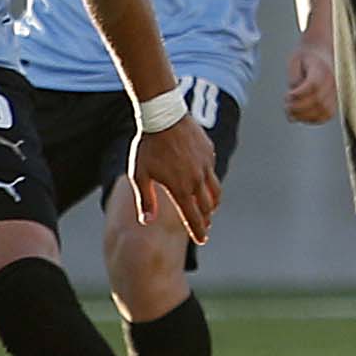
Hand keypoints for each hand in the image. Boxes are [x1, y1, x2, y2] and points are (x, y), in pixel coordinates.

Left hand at [132, 114, 221, 235]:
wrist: (163, 115)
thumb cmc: (147, 146)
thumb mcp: (140, 174)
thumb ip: (145, 200)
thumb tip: (146, 221)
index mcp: (180, 189)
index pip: (193, 217)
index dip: (198, 231)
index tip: (202, 240)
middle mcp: (197, 179)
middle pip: (207, 207)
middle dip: (206, 219)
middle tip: (204, 226)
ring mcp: (205, 165)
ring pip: (215, 190)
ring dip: (212, 203)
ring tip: (209, 207)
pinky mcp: (209, 152)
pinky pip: (212, 170)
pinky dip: (209, 180)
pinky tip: (202, 179)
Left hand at [282, 27, 337, 125]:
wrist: (322, 52)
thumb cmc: (306, 56)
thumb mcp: (295, 60)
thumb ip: (294, 78)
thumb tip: (293, 97)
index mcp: (322, 68)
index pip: (313, 85)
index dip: (299, 94)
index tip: (287, 94)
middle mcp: (332, 82)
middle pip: (318, 101)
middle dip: (299, 107)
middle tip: (286, 106)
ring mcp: (335, 92)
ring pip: (324, 111)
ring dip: (305, 116)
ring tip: (291, 112)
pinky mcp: (334, 101)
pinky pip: (326, 115)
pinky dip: (312, 119)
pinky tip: (300, 115)